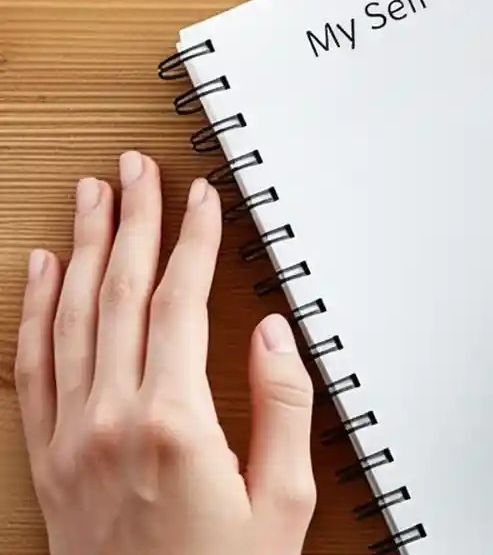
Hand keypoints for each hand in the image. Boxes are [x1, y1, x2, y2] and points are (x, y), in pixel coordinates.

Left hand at [15, 152, 316, 554]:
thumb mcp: (284, 500)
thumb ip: (283, 407)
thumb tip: (275, 333)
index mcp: (175, 424)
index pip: (181, 303)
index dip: (193, 241)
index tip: (202, 199)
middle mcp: (111, 420)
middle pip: (119, 294)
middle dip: (132, 222)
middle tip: (138, 169)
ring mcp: (70, 438)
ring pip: (70, 317)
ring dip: (82, 248)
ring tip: (93, 197)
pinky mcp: (45, 459)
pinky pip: (30, 368)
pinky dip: (34, 310)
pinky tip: (42, 271)